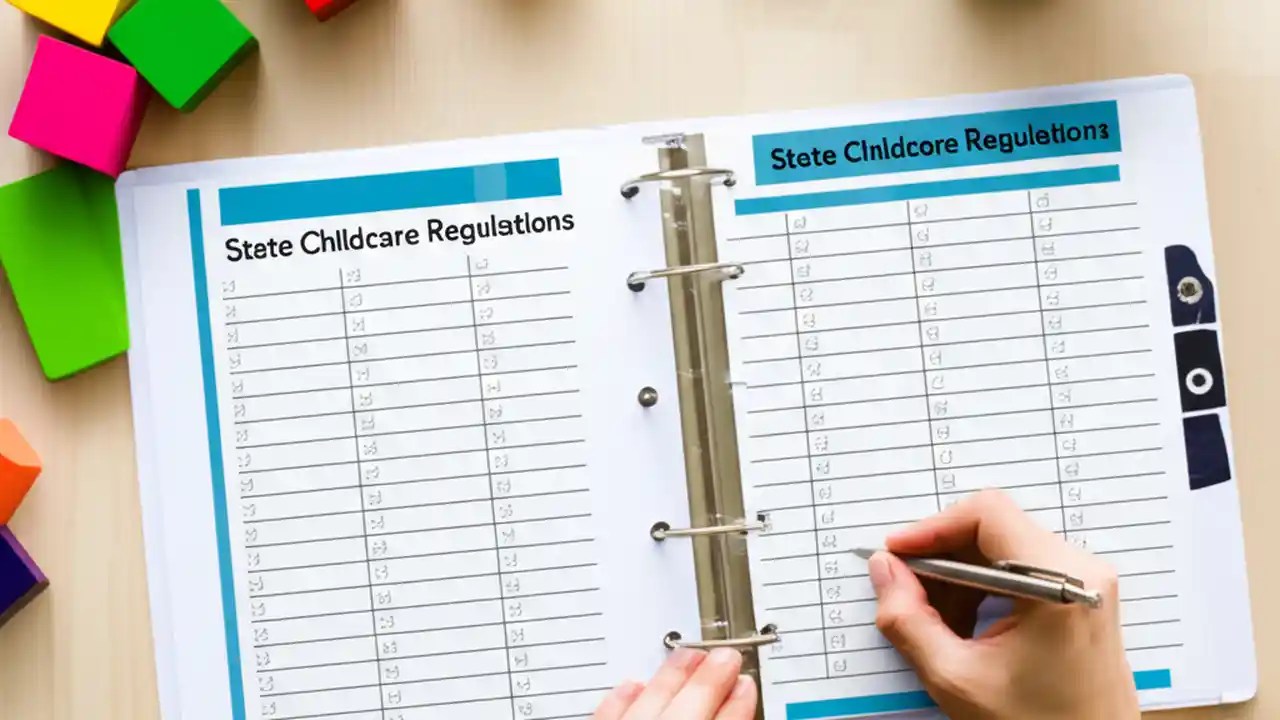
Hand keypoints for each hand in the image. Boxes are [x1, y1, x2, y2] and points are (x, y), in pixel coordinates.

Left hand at [593, 647, 757, 719]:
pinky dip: (621, 699)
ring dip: (670, 677)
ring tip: (688, 656)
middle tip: (726, 656)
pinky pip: (606, 716)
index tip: (746, 685)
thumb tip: (730, 707)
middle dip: (710, 678)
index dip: (739, 702)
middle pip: (691, 706)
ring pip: (649, 702)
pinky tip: (631, 685)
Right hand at [871, 489, 1139, 719]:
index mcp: (1060, 581)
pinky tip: (965, 628)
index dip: (933, 528)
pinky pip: (1021, 570)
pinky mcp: (1081, 597)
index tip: (899, 553)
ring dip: (959, 577)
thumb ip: (908, 619)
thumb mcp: (957, 678)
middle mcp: (1083, 570)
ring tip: (937, 623)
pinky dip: (983, 589)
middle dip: (942, 560)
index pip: (987, 513)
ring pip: (1002, 549)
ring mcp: (1086, 582)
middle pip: (993, 530)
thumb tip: (884, 569)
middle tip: (908, 595)